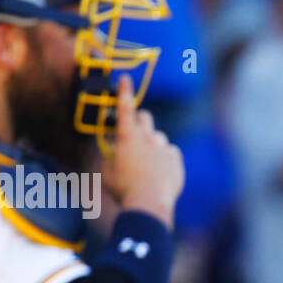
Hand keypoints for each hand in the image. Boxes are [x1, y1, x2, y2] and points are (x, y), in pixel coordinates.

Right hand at [102, 74, 183, 228]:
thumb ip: (107, 158)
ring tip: (147, 164)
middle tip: (134, 132)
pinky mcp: (175, 158)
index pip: (123, 107)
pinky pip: (170, 152)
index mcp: (126, 137)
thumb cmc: (123, 189)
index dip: (123, 91)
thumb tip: (110, 154)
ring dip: (151, 143)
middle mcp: (146, 137)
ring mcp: (163, 146)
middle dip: (138, 119)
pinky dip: (164, 157)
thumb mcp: (106, 173)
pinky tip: (159, 172)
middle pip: (144, 116)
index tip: (125, 79)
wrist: (149, 203)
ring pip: (157, 137)